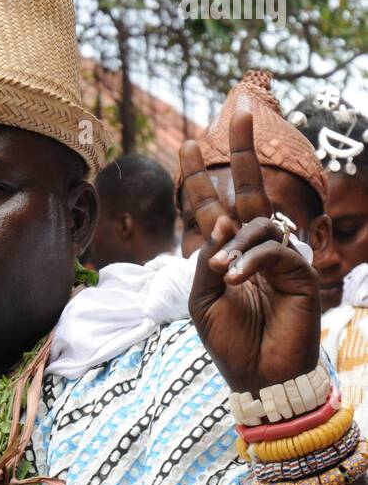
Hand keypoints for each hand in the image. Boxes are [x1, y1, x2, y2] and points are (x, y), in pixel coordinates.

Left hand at [178, 105, 320, 394]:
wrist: (259, 378)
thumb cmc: (231, 344)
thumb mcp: (201, 303)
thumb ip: (204, 262)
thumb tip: (221, 223)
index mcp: (227, 255)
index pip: (213, 207)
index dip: (200, 177)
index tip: (185, 142)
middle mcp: (254, 249)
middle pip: (251, 189)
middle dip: (244, 149)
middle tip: (241, 106)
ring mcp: (279, 257)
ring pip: (258, 223)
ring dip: (234, 245)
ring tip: (223, 277)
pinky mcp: (299, 271)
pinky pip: (273, 249)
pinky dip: (250, 261)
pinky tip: (235, 281)